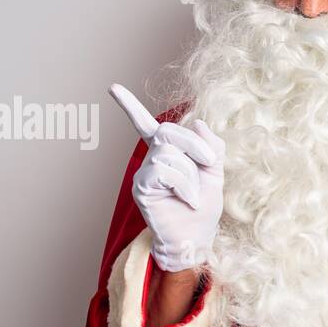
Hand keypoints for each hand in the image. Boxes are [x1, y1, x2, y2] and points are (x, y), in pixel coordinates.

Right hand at [109, 83, 225, 272]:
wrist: (196, 238)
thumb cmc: (203, 208)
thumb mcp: (215, 173)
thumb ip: (211, 146)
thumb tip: (198, 122)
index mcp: (168, 153)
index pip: (146, 125)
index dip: (129, 106)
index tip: (112, 87)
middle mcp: (152, 159)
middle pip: (168, 131)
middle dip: (194, 144)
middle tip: (208, 164)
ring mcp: (144, 173)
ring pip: (168, 154)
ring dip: (191, 174)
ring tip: (194, 195)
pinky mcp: (141, 188)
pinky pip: (163, 172)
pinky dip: (184, 185)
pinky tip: (188, 199)